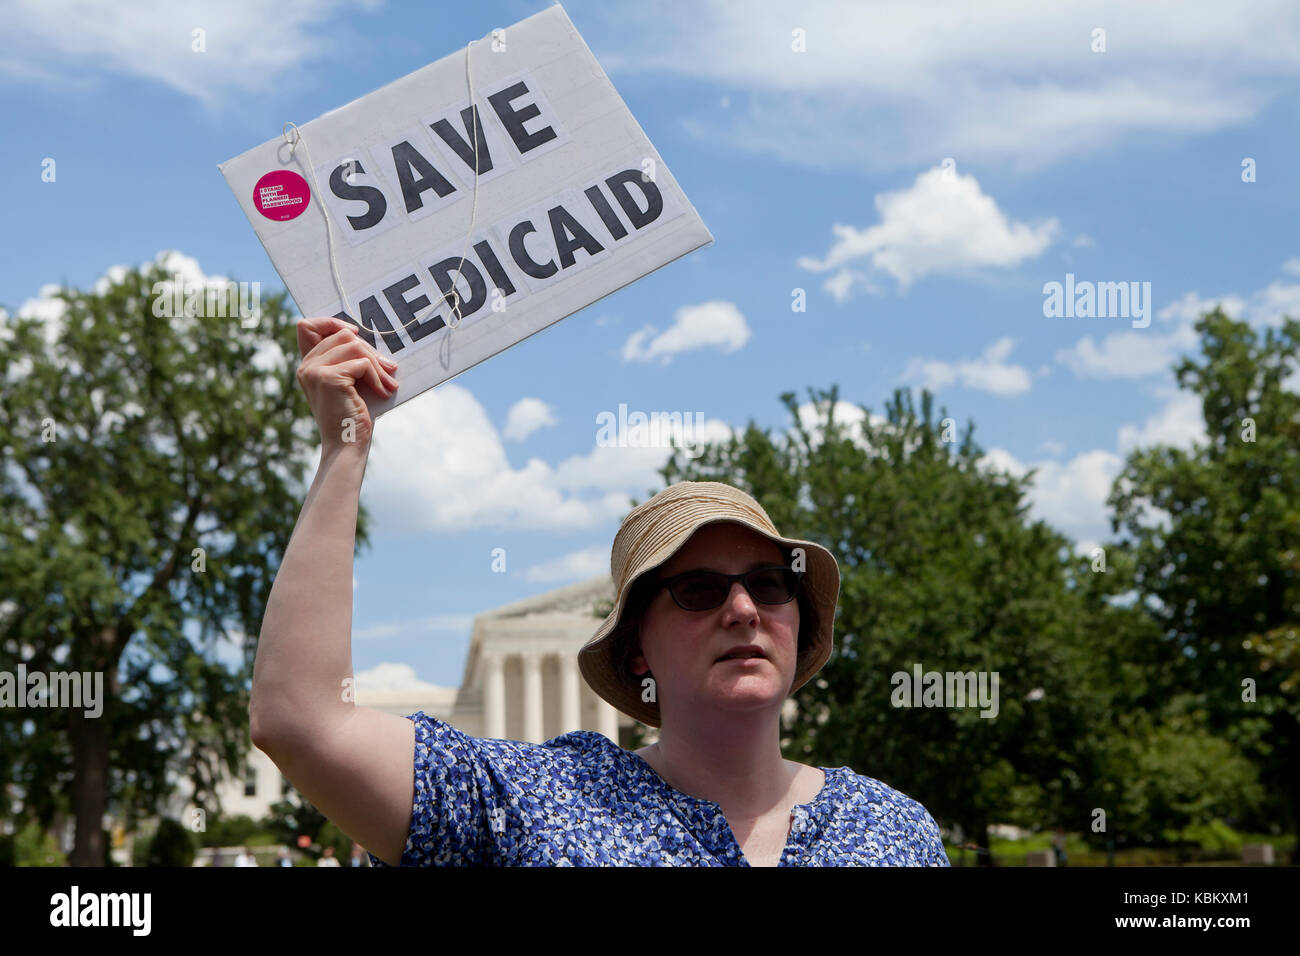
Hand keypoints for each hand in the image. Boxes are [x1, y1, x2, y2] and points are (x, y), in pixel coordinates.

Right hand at [295, 317, 398, 451]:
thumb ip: (348, 360)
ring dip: (378, 365)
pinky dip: (378, 378)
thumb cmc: (352, 417)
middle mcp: (306, 366)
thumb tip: (365, 336)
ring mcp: (314, 371)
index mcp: (307, 366)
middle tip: (390, 370)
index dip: (332, 322)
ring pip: (355, 346)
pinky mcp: (328, 378)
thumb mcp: (349, 383)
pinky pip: (362, 363)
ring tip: (389, 384)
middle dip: (372, 352)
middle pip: (342, 335)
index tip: (357, 335)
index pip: (308, 325)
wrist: (347, 447)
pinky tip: (383, 392)